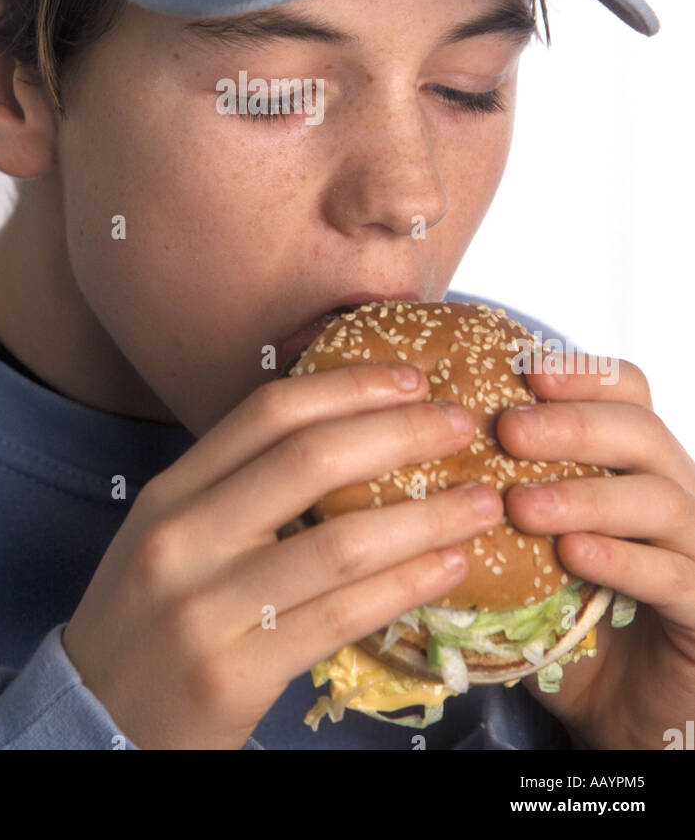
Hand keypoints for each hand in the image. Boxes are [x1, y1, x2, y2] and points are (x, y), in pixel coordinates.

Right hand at [61, 363, 502, 748]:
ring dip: (426, 515)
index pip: (267, 412)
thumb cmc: (154, 619)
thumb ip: (242, 488)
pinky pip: (341, 617)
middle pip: (308, 459)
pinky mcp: (234, 673)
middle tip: (462, 423)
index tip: (412, 376)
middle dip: (399, 432)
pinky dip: (406, 585)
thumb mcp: (176, 536)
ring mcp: (205, 608)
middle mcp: (182, 538)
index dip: (349, 385)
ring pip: (339, 542)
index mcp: (171, 493)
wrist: (98, 724)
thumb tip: (350, 433)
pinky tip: (449, 567)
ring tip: (483, 501)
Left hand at [496, 349, 694, 749]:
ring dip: (587, 494)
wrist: (625, 706)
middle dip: (573, 423)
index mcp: (633, 463)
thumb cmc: (568, 614)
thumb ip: (493, 497)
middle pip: (642, 431)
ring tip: (522, 504)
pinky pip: (673, 575)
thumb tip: (406, 454)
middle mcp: (673, 492)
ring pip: (661, 499)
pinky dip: (621, 560)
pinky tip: (573, 555)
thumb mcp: (527, 545)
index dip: (581, 373)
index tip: (525, 368)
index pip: (627, 391)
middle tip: (508, 428)